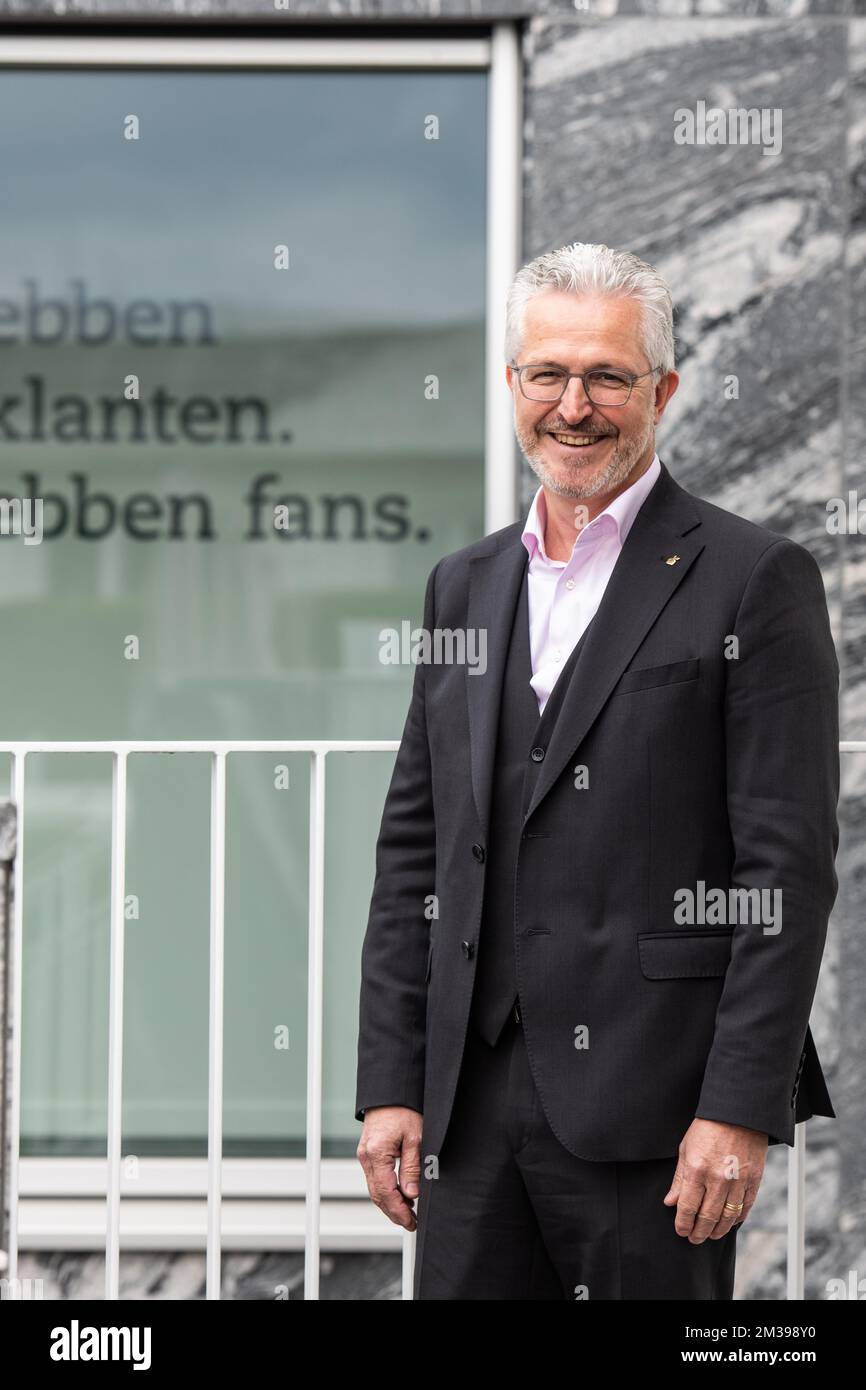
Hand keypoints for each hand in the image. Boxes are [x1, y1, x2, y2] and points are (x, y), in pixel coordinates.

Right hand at [356, 1106, 423, 1230]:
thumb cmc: (404, 1110)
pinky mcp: (367, 1153)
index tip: (411, 1222)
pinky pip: (375, 1178)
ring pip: (374, 1189)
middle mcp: (366, 1156)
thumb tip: (411, 1194)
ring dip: (390, 1203)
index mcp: (377, 1153)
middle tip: (411, 1223)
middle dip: (393, 1212)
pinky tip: (400, 1194)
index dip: (399, 1210)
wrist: (391, 1093)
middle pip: (377, 1195)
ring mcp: (364, 1155)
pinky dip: (386, 1190)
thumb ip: (411, 1168)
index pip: (386, 1192)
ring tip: (409, 1212)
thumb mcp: (415, 1139)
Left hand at [663, 1118, 767, 1242]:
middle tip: (694, 1238)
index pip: (688, 1207)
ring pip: (728, 1217)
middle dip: (699, 1232)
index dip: (683, 1224)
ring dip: (718, 1230)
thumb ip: (679, 1179)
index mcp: (697, 1169)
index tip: (681, 1231)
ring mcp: (738, 1181)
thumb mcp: (686, 1148)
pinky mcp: (754, 1180)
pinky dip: (737, 1218)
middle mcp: (718, 1179)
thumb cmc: (708, 1127)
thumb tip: (671, 1202)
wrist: (737, 1112)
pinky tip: (730, 1222)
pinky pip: (746, 1207)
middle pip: (708, 1217)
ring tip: (710, 1234)